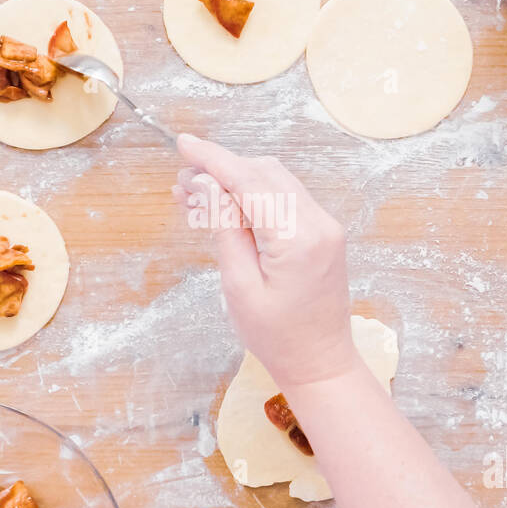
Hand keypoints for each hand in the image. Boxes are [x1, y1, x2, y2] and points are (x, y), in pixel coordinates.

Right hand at [173, 134, 358, 389]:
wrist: (320, 363)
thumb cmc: (276, 337)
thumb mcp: (239, 286)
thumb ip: (224, 229)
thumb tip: (205, 184)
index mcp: (297, 238)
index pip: (250, 182)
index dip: (214, 160)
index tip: (183, 144)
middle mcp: (318, 223)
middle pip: (264, 174)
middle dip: (221, 170)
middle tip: (181, 182)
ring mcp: (325, 225)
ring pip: (276, 181)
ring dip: (236, 180)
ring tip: (194, 194)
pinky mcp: (323, 232)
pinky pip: (286, 199)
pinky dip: (254, 195)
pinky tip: (225, 206)